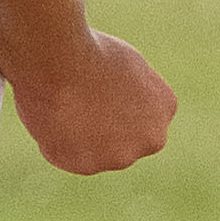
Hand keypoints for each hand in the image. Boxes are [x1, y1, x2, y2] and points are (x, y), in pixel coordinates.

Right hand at [11, 30, 177, 174]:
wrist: (61, 64)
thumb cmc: (91, 53)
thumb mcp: (128, 65)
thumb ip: (134, 93)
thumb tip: (124, 105)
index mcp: (165, 107)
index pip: (142, 118)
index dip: (115, 105)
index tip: (97, 90)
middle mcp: (151, 139)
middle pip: (122, 140)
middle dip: (103, 128)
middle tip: (78, 100)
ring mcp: (120, 157)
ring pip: (96, 152)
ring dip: (79, 136)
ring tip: (65, 105)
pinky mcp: (87, 167)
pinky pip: (69, 156)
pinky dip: (58, 141)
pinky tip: (54, 118)